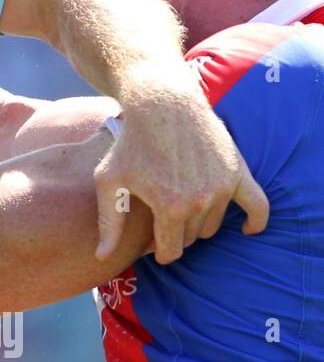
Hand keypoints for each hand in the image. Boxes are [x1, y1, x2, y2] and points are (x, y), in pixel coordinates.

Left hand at [94, 96, 268, 263]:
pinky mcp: (238, 171)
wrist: (161, 103)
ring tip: (177, 205)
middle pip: (190, 238)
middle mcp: (201, 200)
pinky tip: (247, 230)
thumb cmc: (130, 142)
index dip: (156, 251)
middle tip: (159, 218)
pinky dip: (256, 221)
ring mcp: (223, 186)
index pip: (170, 251)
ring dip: (197, 222)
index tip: (149, 244)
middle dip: (173, 234)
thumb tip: (102, 258)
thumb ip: (108, 223)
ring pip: (212, 225)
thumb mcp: (110, 181)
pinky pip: (258, 205)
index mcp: (170, 207)